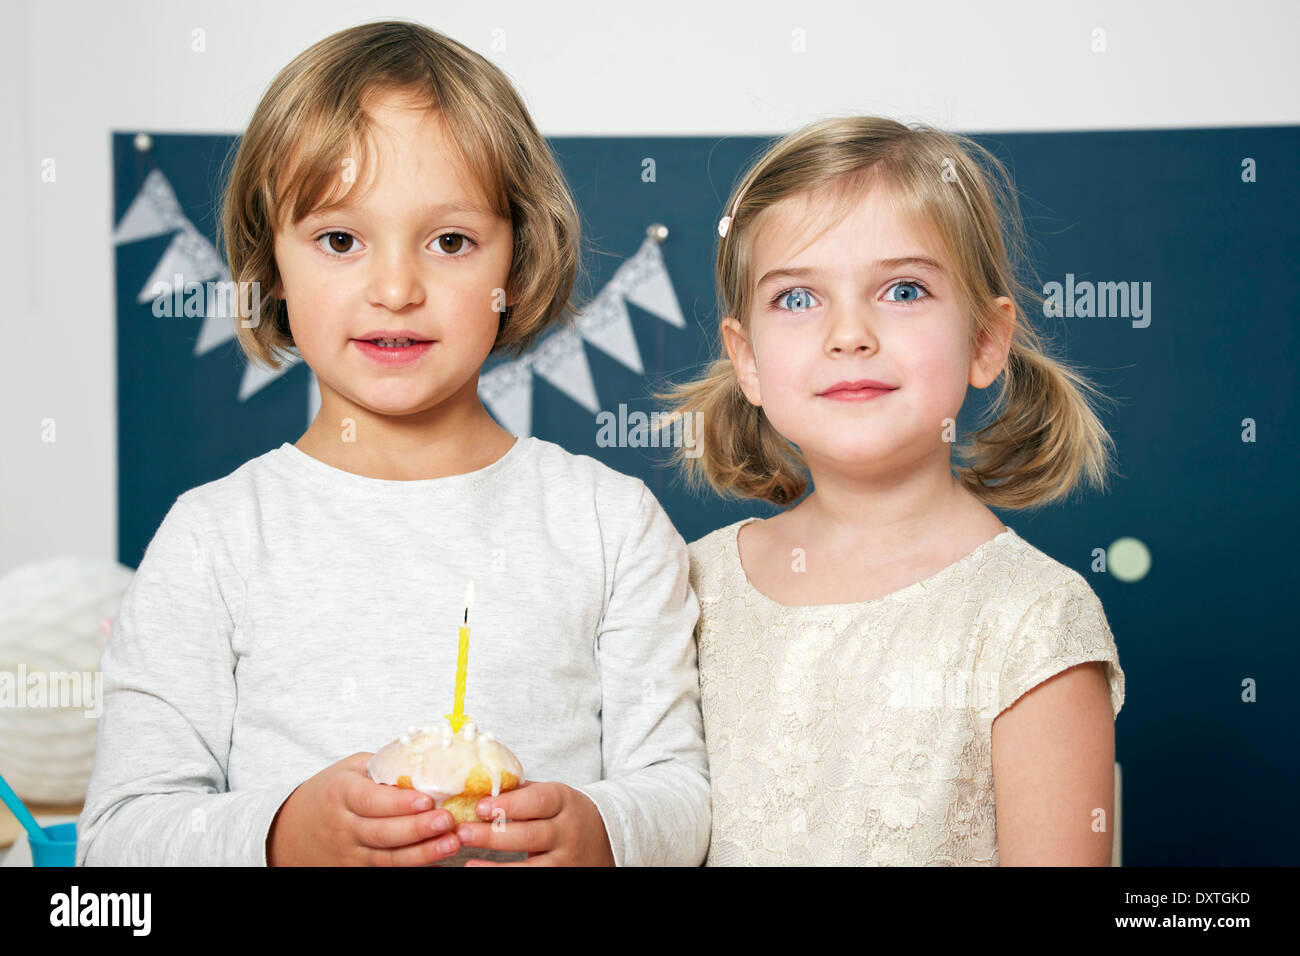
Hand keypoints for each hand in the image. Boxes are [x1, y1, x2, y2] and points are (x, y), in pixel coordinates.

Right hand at [266, 752, 462, 865]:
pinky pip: (388, 870)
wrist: (291, 831)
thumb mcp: (349, 770)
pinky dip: (414, 866)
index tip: (426, 799)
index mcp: (341, 794)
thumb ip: (383, 767)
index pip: (371, 800)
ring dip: (423, 853)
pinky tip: (437, 860)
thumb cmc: (330, 793)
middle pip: (382, 833)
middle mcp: (343, 827)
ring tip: (451, 842)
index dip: (399, 803)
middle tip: (448, 820)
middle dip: (417, 828)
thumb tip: (428, 760)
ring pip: (388, 858)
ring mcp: (349, 854)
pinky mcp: (356, 870)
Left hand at [454, 781, 614, 865]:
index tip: (480, 806)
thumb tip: (479, 787)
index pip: (538, 801)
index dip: (509, 804)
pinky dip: (506, 877)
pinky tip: (484, 874)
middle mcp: (568, 832)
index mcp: (565, 802)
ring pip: (531, 866)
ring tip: (468, 863)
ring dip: (496, 866)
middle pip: (530, 834)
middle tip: (462, 832)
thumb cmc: (565, 813)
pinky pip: (532, 880)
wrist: (605, 839)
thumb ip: (522, 793)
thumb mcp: (553, 796)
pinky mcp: (562, 877)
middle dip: (493, 835)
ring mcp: (566, 860)